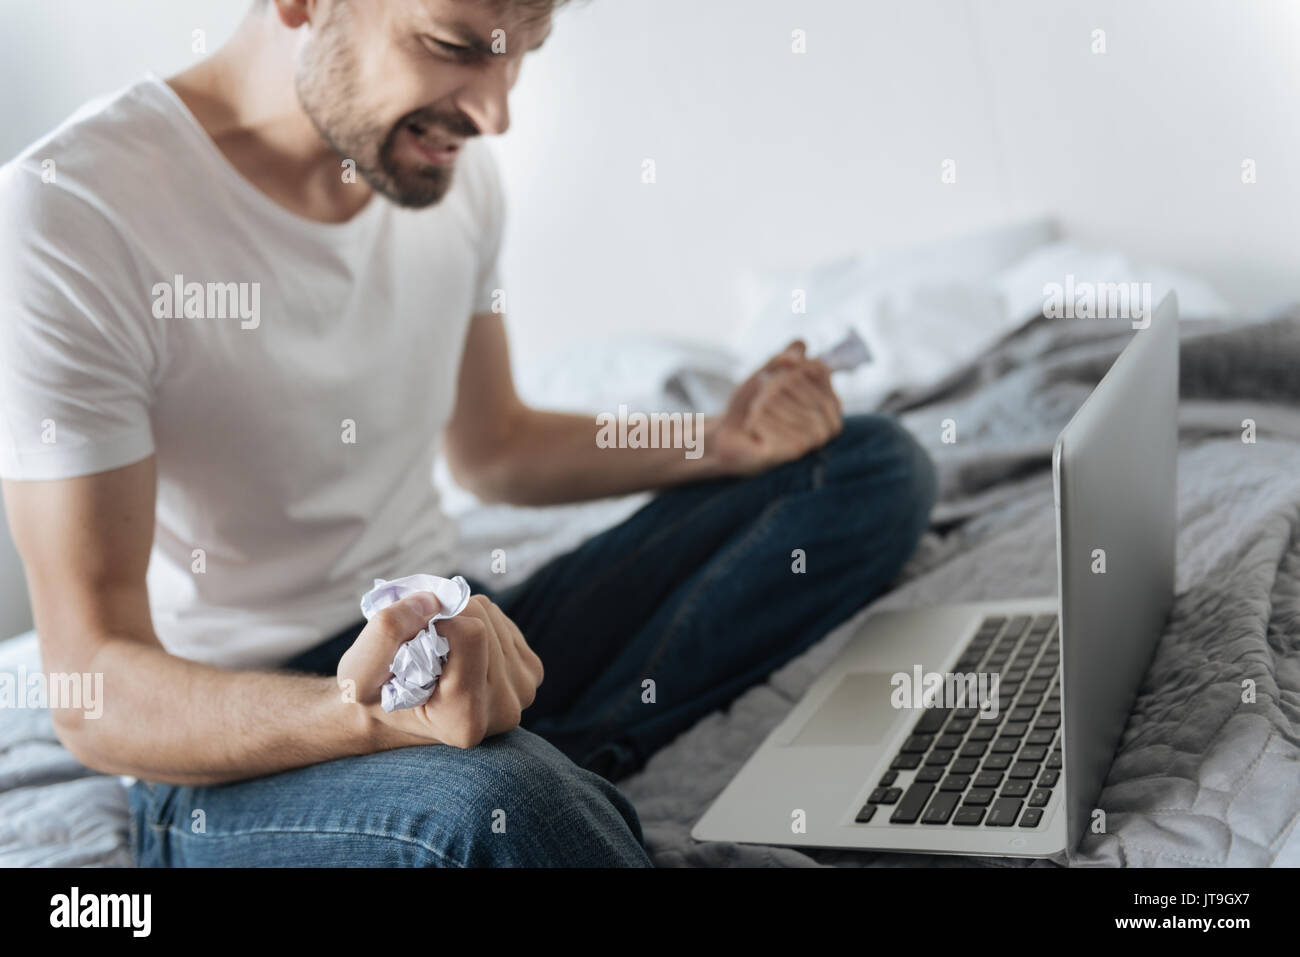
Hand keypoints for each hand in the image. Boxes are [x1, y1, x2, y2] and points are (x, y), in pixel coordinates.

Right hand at [337, 591, 543, 748]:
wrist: (395, 713)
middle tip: (425, 649)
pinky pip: (502, 619)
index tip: (415, 646)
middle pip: (482, 619)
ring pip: (492, 614)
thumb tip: (434, 600)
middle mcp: (505, 711)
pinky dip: (476, 622)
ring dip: (459, 619)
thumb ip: (386, 633)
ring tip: (440, 652)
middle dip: (447, 620)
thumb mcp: (358, 672)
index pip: (471, 633)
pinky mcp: (531, 672)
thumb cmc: (374, 696)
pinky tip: (460, 650)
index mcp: (466, 720)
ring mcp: (523, 691)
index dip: (435, 624)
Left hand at [713, 340, 842, 475]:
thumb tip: (799, 345)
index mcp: (831, 402)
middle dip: (769, 386)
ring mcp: (816, 439)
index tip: (774, 376)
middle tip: (760, 398)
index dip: (790, 366)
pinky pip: (767, 419)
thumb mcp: (767, 375)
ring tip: (756, 414)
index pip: (817, 368)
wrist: (732, 439)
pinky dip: (753, 419)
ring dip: (759, 403)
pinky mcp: (795, 451)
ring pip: (777, 400)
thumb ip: (784, 358)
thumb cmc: (754, 406)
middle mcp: (831, 422)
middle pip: (794, 381)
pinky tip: (754, 428)